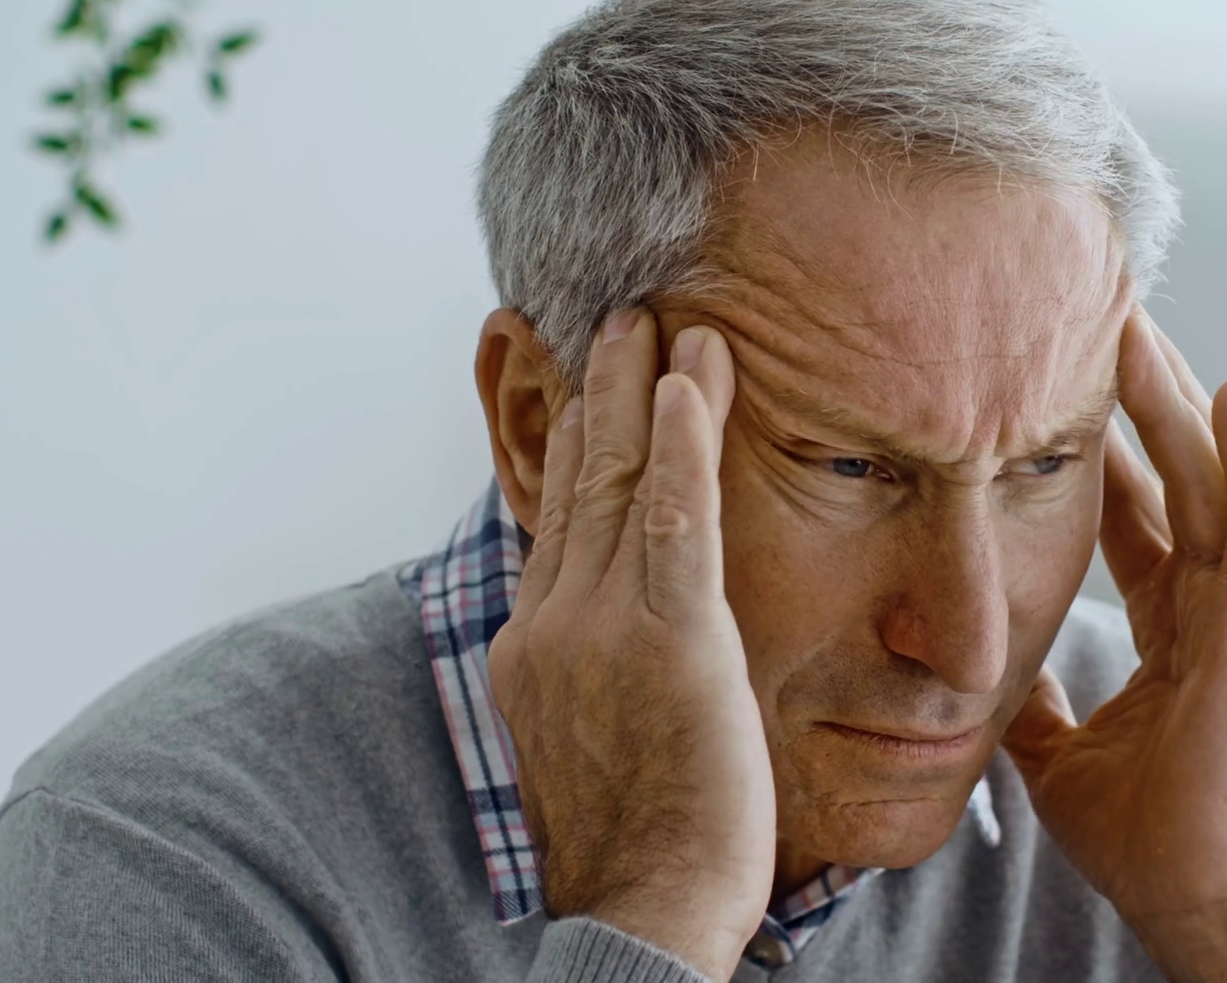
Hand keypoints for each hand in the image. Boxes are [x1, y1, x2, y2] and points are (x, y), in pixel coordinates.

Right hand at [487, 310, 773, 979]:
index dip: (578, 445)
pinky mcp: (672, 641)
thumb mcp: (593, 738)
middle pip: (579, 481)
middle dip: (602, 391)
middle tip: (620, 315)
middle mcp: (555, 623)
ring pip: (620, 481)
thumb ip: (597, 670)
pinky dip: (681, 445)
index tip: (594, 386)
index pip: (559, 521)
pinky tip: (690, 381)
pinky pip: (674, 522)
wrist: (642, 910)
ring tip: (657, 316)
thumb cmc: (639, 841)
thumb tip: (616, 639)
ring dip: (642, 389)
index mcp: (536, 646)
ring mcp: (606, 627)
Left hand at [1002, 312, 1226, 982]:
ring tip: (1146, 330)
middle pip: (1180, 477)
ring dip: (1184, 403)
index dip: (1113, 454)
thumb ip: (1036, 702)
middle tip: (1109, 326)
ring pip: (1216, 480)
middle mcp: (1212, 606)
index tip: (1071, 394)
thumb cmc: (1150, 833)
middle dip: (1145, 402)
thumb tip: (990, 678)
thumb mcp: (1061, 749)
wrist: (1194, 892)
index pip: (1141, 516)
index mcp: (1173, 628)